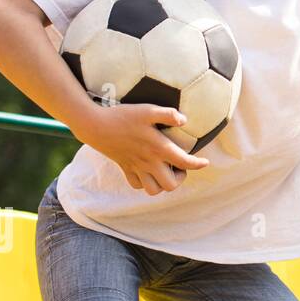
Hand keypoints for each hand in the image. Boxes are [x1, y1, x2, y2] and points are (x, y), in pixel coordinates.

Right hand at [74, 104, 209, 195]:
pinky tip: (148, 170)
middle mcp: (148, 162)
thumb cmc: (123, 116)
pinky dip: (145, 182)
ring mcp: (135, 167)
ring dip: (162, 184)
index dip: (198, 165)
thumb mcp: (148, 110)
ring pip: (153, 190)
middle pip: (169, 186)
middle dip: (179, 179)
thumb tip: (184, 120)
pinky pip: (137, 185)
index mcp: (158, 148)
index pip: (184, 162)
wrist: (95, 125)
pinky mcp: (124, 168)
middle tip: (179, 166)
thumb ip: (168, 114)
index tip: (204, 162)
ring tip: (165, 170)